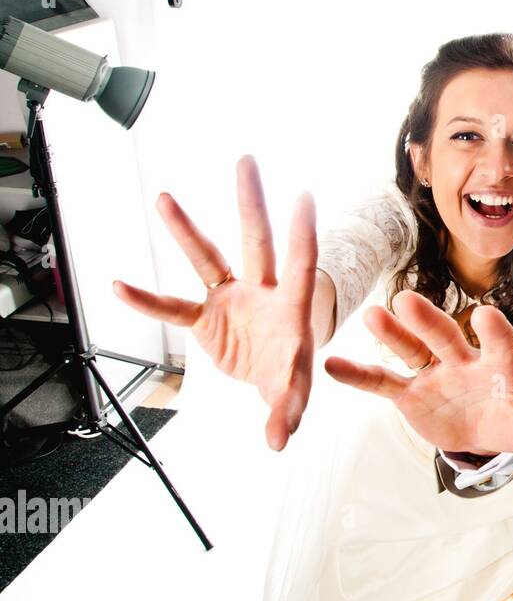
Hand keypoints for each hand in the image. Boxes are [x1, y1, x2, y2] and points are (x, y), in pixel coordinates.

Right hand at [112, 155, 316, 451]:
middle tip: (247, 161)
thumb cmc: (290, 376)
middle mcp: (261, 293)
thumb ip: (286, 411)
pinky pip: (174, 306)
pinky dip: (149, 300)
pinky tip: (120, 285)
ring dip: (187, 231)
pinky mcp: (206, 319)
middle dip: (253, 204)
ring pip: (209, 258)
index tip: (304, 198)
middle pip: (257, 241)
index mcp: (293, 305)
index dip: (303, 233)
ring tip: (165, 199)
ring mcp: (232, 300)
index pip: (301, 262)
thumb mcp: (293, 393)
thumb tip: (278, 439)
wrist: (270, 386)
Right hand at [323, 291, 512, 455]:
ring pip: (412, 349)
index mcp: (501, 364)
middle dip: (429, 320)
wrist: (490, 428)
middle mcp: (464, 360)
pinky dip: (360, 375)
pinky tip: (331, 366)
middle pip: (447, 335)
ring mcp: (435, 373)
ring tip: (372, 314)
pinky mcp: (411, 393)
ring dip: (393, 333)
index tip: (486, 314)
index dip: (494, 330)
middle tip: (407, 296)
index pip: (498, 341)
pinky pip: (383, 382)